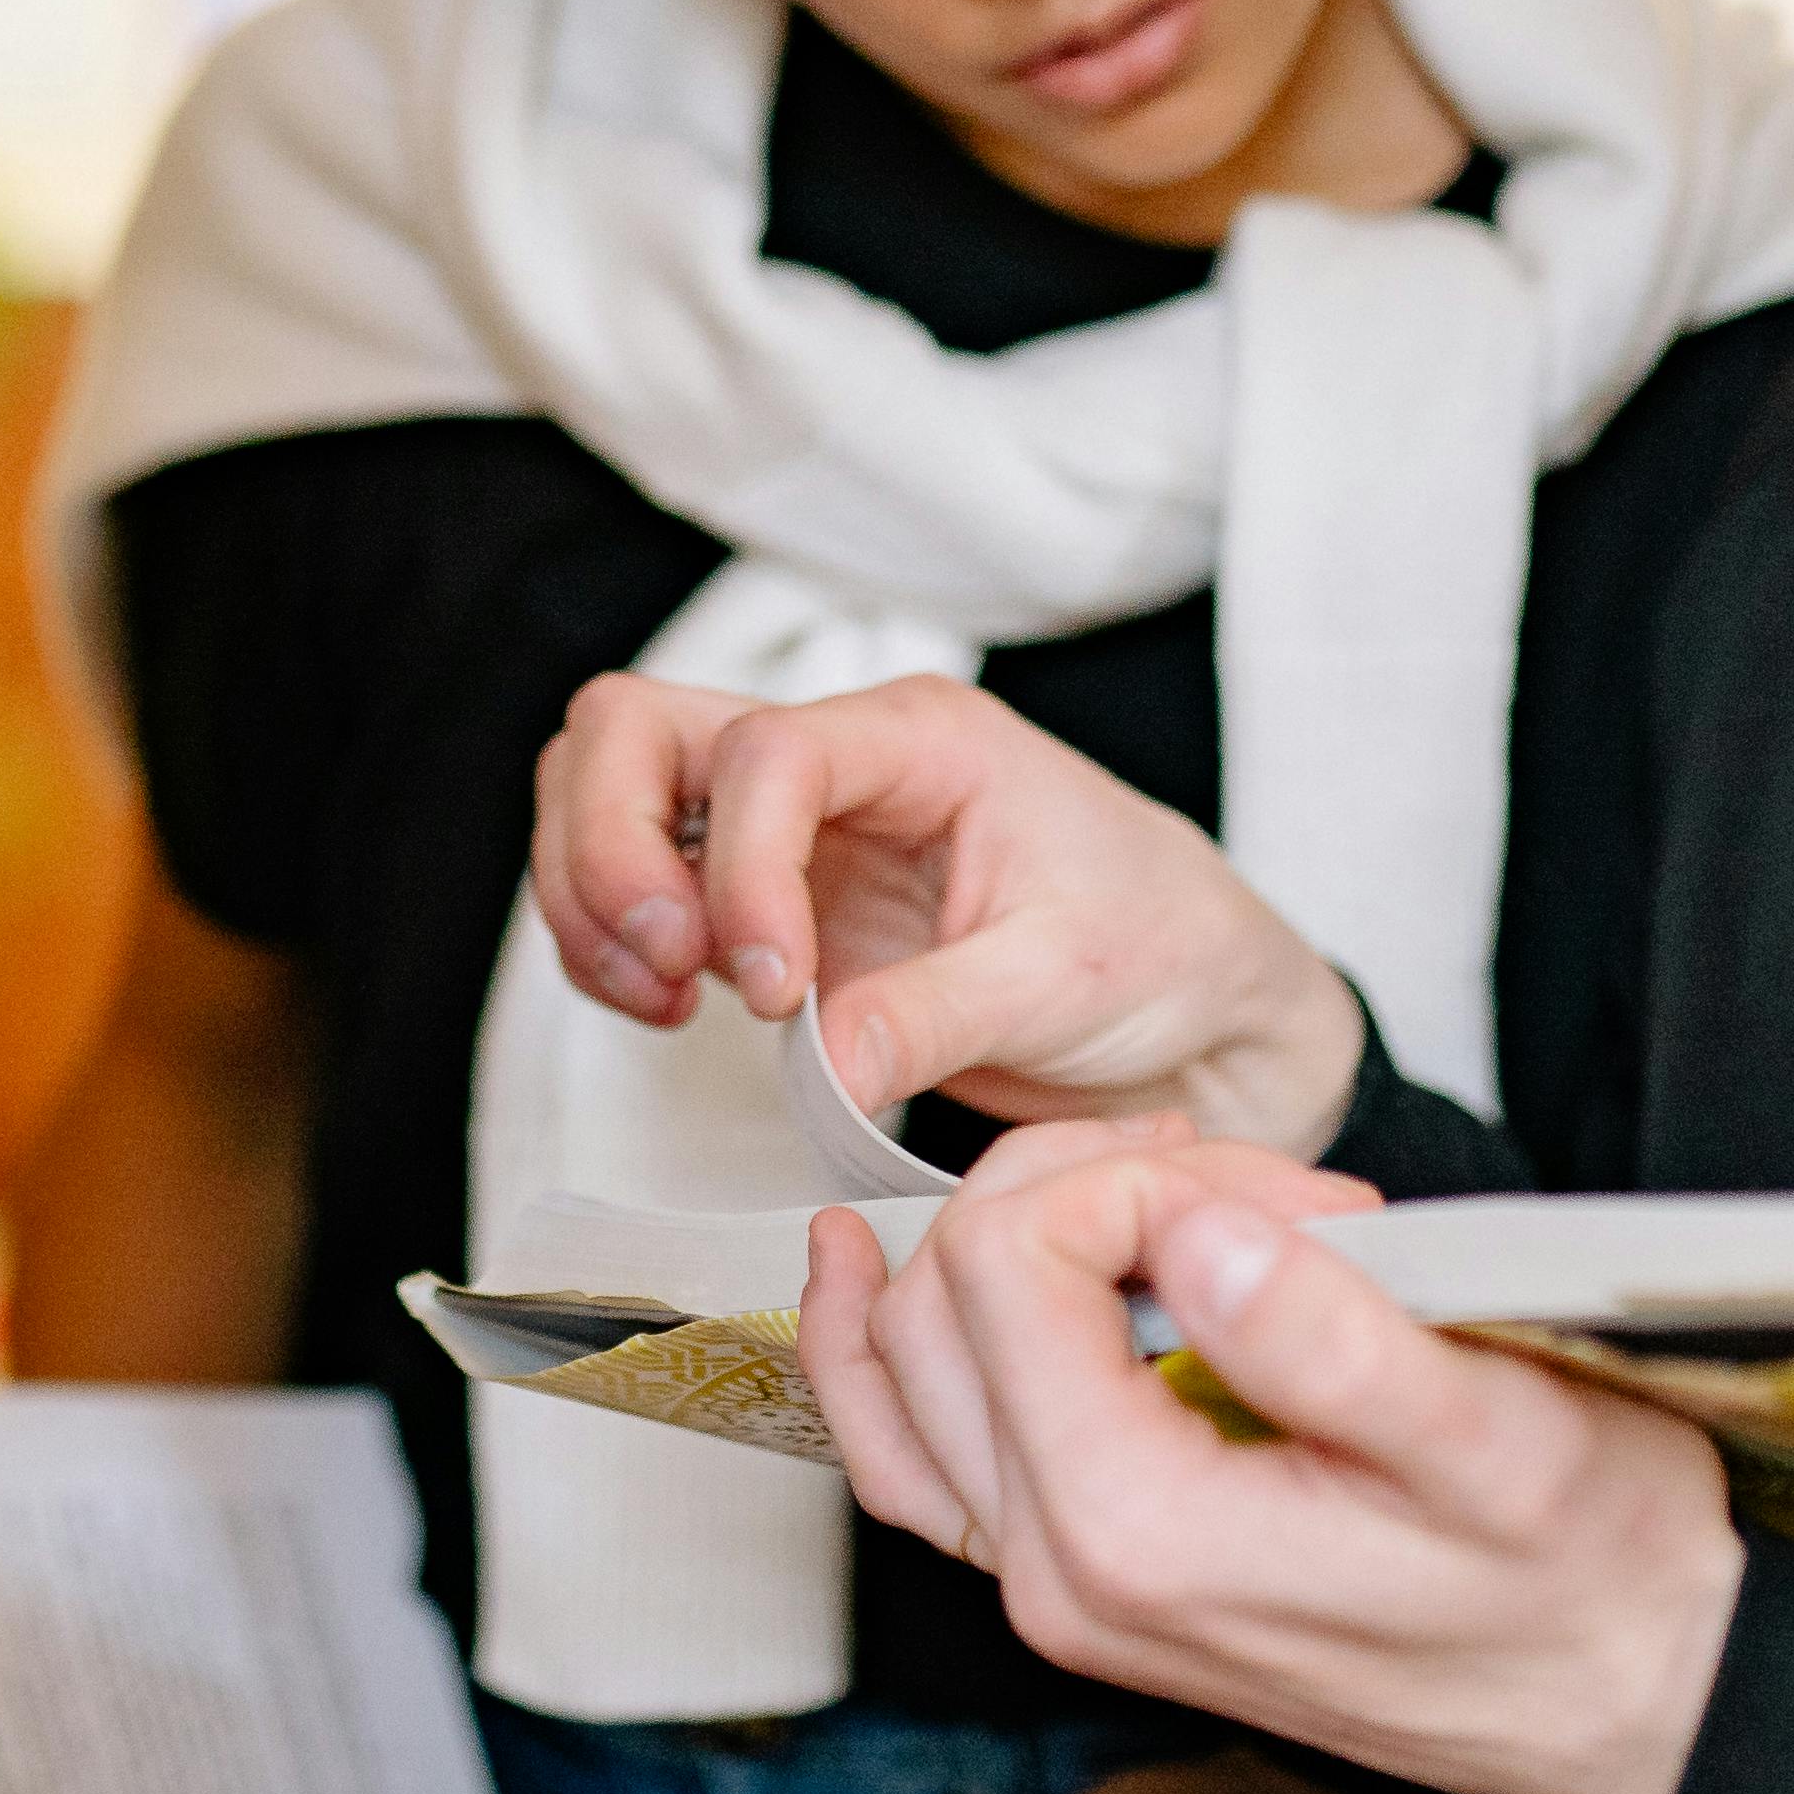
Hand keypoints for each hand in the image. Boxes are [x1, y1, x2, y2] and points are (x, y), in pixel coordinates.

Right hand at [528, 674, 1365, 1151]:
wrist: (1199, 1005)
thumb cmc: (1162, 950)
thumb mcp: (1066, 983)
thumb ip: (936, 1017)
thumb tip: (822, 1064)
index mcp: (922, 740)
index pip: (766, 752)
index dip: (742, 870)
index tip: (775, 992)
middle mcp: (840, 761)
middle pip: (634, 729)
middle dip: (609, 847)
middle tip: (668, 969)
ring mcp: (790, 827)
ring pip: (608, 792)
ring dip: (595, 896)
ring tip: (663, 1001)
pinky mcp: (768, 899)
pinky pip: (637, 884)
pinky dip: (614, 944)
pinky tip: (673, 1010)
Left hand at [807, 1125, 1744, 1793]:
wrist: (1617, 1704)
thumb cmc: (1584, 1572)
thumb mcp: (1501, 1440)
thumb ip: (1331, 1342)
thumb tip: (1189, 1232)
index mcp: (1141, 1535)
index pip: (1017, 1260)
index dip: (1133, 1175)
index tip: (1285, 1193)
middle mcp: (1058, 1578)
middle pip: (946, 1294)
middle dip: (1082, 1186)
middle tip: (1255, 1187)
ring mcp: (1050, 1591)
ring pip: (904, 1365)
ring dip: (1002, 1237)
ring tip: (1147, 1187)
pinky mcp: (1069, 1583)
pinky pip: (909, 1457)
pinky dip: (878, 1352)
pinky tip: (875, 1269)